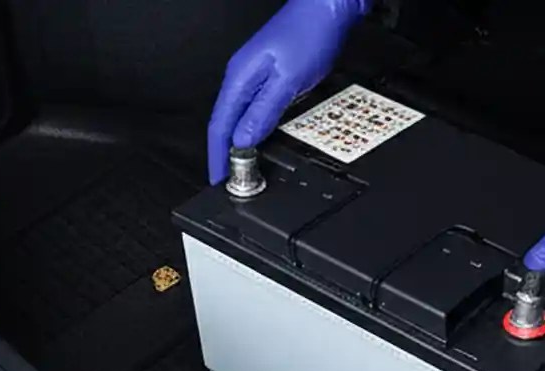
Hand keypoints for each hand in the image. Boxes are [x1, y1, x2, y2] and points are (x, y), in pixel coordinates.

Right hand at [207, 0, 369, 183]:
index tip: (218, 179)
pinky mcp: (269, 74)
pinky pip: (253, 107)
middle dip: (225, 154)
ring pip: (239, 116)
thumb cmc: (310, 34)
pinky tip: (258, 138)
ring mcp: (254, 74)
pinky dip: (253, 127)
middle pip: (225, 123)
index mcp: (239, 77)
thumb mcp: (289, 80)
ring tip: (243, 166)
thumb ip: (264, 111)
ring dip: (239, 142)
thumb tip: (243, 139)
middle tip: (232, 179)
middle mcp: (241, 75)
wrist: (327, 7)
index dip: (217, 156)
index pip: (219, 126)